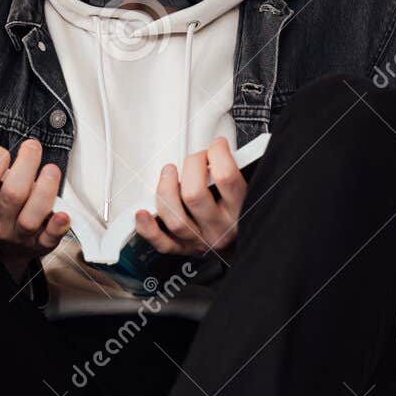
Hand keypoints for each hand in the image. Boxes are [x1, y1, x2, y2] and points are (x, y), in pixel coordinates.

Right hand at [0, 138, 69, 278]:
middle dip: (27, 165)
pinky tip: (63, 213)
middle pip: (13, 194)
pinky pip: (49, 238)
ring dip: (45, 190)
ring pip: (32, 216)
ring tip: (50, 171)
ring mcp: (17, 235)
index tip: (2, 152)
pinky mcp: (38, 244)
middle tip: (33, 148)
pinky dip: (59, 226)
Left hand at [134, 137, 247, 257]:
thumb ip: (239, 170)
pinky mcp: (183, 249)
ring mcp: (200, 241)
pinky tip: (142, 212)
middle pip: (194, 195)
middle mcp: (219, 228)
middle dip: (191, 167)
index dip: (218, 154)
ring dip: (166, 190)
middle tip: (195, 159)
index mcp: (240, 211)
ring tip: (169, 172)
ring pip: (175, 218)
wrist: (246, 251)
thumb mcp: (252, 193)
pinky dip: (148, 228)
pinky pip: (162, 243)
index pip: (226, 178)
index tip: (216, 146)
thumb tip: (225, 145)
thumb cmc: (245, 217)